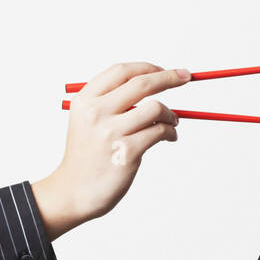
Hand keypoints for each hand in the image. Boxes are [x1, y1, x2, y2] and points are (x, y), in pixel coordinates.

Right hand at [31, 62, 190, 239]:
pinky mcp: (126, 151)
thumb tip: (153, 81)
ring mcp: (111, 132)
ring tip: (172, 121)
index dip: (147, 67)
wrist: (73, 191)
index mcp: (85, 100)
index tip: (165, 70)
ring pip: (156, 108)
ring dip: (171, 114)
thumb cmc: (87, 154)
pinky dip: (170, 132)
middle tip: (186, 77)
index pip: (121, 71)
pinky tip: (169, 136)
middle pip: (142, 83)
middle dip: (170, 77)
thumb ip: (111, 100)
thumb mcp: (87, 120)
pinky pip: (160, 132)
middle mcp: (96, 112)